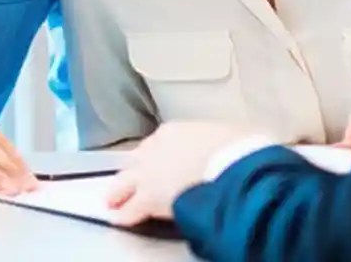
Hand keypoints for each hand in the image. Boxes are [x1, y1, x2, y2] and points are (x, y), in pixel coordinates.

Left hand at [106, 121, 258, 226]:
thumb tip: (228, 142)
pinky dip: (125, 214)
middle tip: (128, 181)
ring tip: (113, 200)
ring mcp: (149, 173)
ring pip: (124, 183)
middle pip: (135, 161)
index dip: (155, 156)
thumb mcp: (227, 134)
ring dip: (118, 192)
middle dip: (132, 172)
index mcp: (174, 131)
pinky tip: (120, 218)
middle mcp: (156, 149)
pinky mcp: (149, 198)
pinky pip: (131, 209)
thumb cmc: (238, 148)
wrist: (233, 164)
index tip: (156, 162)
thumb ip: (217, 139)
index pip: (156, 144)